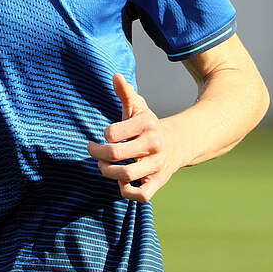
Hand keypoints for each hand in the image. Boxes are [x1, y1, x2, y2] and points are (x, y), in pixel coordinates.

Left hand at [87, 73, 180, 201]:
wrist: (178, 143)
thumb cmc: (148, 125)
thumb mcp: (138, 108)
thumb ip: (126, 93)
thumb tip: (116, 76)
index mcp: (147, 124)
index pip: (113, 132)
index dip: (105, 135)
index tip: (106, 135)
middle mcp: (154, 145)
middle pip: (116, 154)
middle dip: (98, 154)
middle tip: (94, 151)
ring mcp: (157, 165)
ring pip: (126, 176)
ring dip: (108, 172)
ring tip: (103, 166)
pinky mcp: (159, 182)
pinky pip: (141, 195)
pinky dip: (126, 191)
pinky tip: (121, 182)